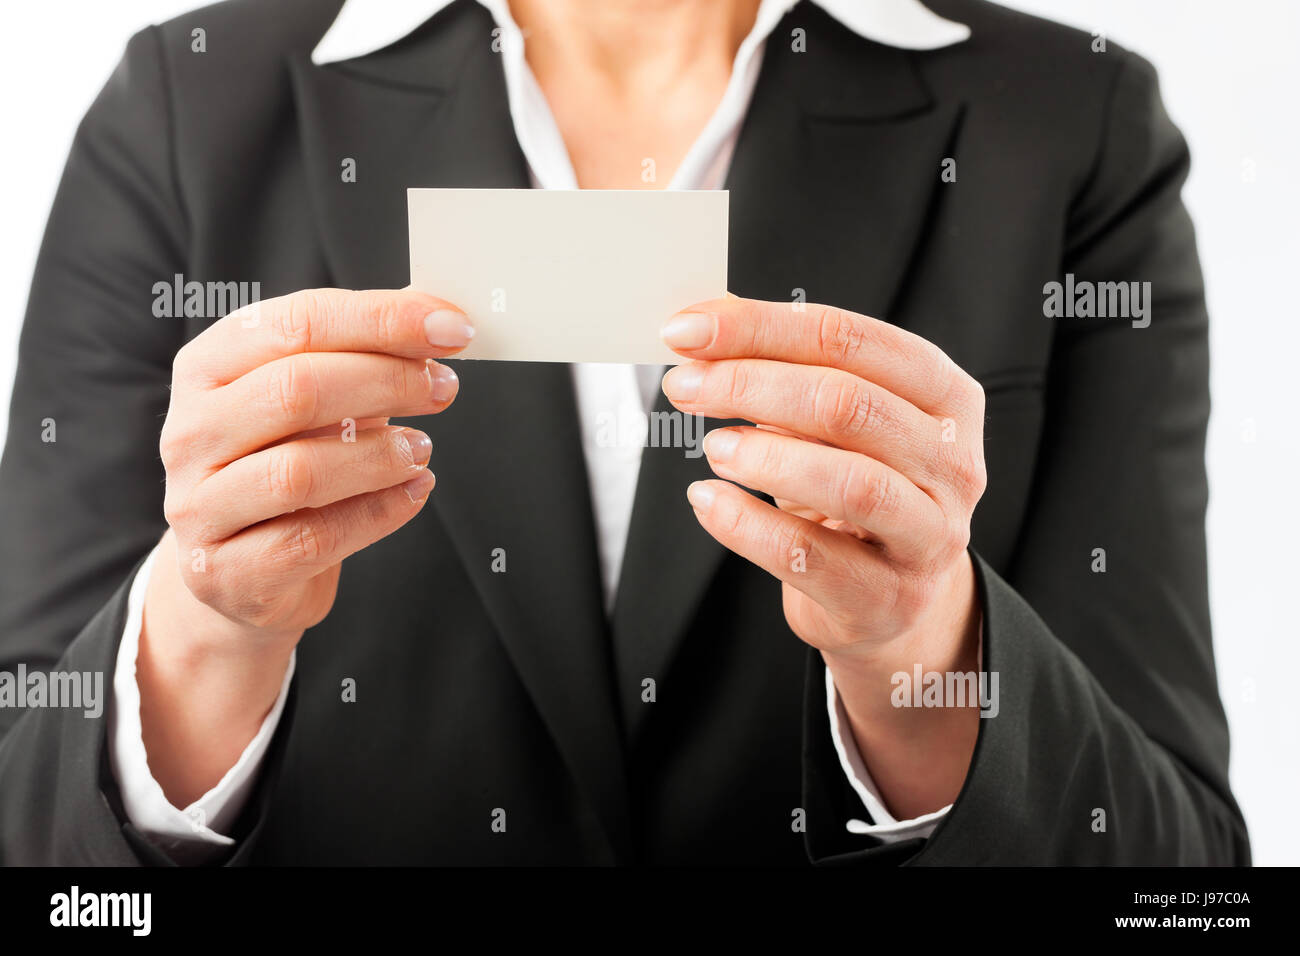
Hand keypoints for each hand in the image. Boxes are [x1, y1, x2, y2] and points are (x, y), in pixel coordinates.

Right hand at [140, 288, 471, 804]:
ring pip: (299, 466)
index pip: (293, 319)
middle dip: (388, 381)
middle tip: (450, 386)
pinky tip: (417, 494)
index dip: (381, 317)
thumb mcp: (306, 405)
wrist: (229, 573)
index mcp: (209, 369)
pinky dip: (383, 512)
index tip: (453, 322)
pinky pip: (320, 540)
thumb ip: (358, 365)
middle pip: (295, 387)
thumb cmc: (282, 468)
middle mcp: (192, 435)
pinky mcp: (233, 573)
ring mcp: (202, 508)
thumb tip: (447, 329)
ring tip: (426, 446)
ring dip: (381, 451)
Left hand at [660, 296, 985, 816]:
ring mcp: (928, 535)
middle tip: (686, 386)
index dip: (761, 327)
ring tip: (711, 446)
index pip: (852, 339)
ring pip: (849, 482)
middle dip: (751, 385)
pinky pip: (809, 556)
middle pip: (849, 404)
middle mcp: (952, 462)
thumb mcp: (835, 425)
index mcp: (945, 395)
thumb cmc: (856, 489)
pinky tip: (707, 501)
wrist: (889, 601)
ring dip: (763, 456)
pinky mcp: (887, 597)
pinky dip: (746, 525)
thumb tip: (705, 326)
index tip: (687, 329)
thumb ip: (786, 373)